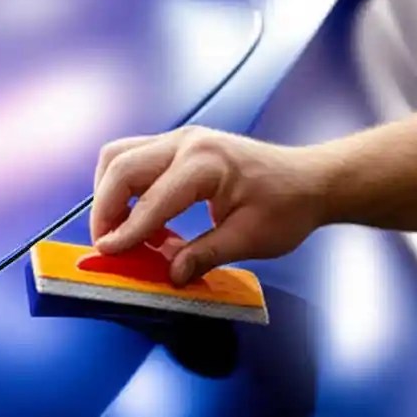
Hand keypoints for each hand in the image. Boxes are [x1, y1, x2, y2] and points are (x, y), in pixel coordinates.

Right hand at [90, 126, 329, 284]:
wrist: (311, 180)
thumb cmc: (288, 206)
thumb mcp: (249, 240)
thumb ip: (204, 255)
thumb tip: (170, 275)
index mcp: (205, 164)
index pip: (151, 200)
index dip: (126, 231)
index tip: (107, 254)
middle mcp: (187, 143)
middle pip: (120, 166)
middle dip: (105, 208)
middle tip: (107, 245)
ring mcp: (181, 140)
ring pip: (119, 157)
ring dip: (109, 193)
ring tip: (120, 231)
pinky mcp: (180, 146)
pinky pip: (135, 159)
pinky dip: (126, 188)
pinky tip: (144, 221)